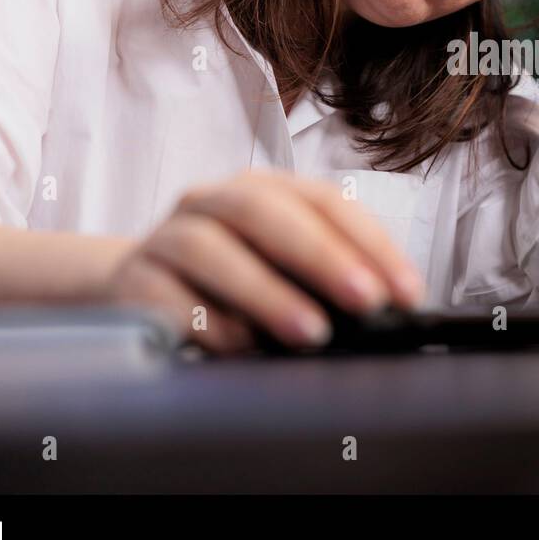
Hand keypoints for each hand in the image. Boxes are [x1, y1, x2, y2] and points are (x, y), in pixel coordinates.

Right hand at [103, 170, 425, 353]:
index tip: (407, 292)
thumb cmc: (227, 286)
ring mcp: (166, 237)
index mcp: (262, 192)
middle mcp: (213, 202)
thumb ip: (324, 282)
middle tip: (367, 300)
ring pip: (210, 248)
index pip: (324, 202)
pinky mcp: (131, 281)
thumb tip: (382, 311)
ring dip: (266, 291)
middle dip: (322, 255)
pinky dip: (208, 324)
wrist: (133, 292)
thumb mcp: (279, 272)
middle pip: (265, 212)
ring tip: (310, 332)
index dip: (371, 243)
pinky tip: (241, 347)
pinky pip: (167, 298)